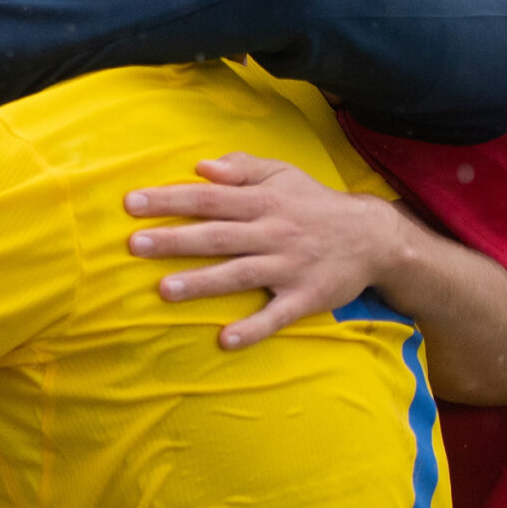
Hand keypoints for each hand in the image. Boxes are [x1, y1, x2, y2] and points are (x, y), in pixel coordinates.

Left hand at [125, 152, 405, 347]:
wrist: (375, 238)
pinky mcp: (305, 297)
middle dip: (174, 240)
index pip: (209, 198)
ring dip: (202, 283)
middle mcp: (273, 233)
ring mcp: (289, 267)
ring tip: (164, 290)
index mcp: (263, 201)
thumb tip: (201, 167)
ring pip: (239, 275)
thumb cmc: (314, 204)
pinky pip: (276, 316)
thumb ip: (241, 168)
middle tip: (133, 245)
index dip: (170, 200)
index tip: (130, 203)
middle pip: (217, 236)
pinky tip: (225, 340)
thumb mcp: (283, 175)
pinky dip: (253, 329)